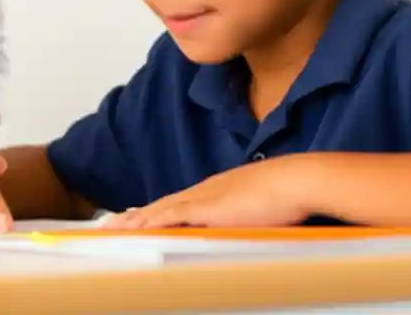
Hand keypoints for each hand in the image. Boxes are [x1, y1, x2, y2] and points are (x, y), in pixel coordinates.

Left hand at [103, 154, 317, 228]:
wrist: (299, 180)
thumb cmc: (291, 193)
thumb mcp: (265, 208)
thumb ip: (250, 217)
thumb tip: (249, 228)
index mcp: (216, 190)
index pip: (177, 203)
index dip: (155, 212)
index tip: (137, 218)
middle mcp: (204, 190)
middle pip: (161, 205)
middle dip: (135, 217)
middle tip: (111, 225)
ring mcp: (203, 197)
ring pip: (158, 210)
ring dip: (134, 221)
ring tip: (111, 230)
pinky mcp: (206, 207)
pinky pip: (169, 216)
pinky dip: (149, 223)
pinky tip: (133, 230)